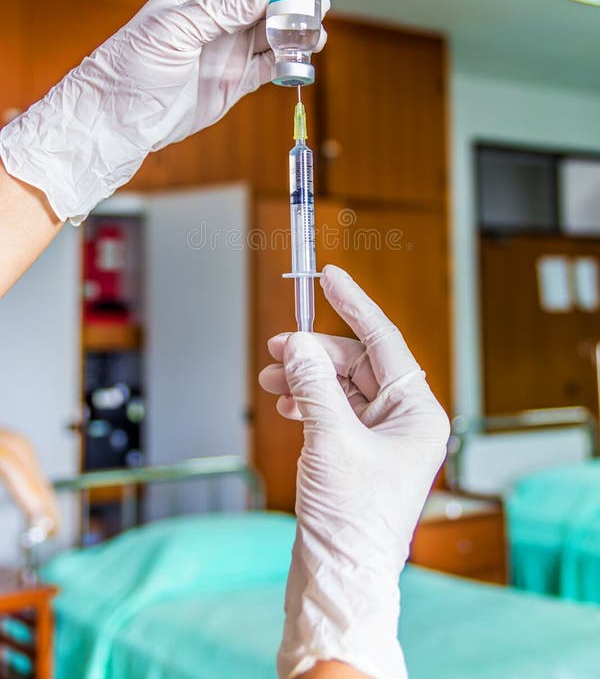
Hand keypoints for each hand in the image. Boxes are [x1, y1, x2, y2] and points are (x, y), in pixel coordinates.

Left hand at [0, 0, 339, 224]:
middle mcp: (218, 18)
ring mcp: (228, 49)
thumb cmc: (132, 69)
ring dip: (298, 30)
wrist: (120, 121)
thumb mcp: (176, 31)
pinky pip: (271, 66)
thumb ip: (223, 8)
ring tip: (317, 31)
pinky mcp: (235, 80)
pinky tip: (305, 56)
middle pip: (269, 0)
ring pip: (275, 32)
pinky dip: (290, 61)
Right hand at [259, 265, 449, 678]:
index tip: (330, 276)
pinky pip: (334, 412)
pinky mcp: (359, 457)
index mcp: (417, 413)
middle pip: (358, 364)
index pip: (384, 341)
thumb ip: (313, 384)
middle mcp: (405, 423)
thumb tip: (298, 345)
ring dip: (307, 379)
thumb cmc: (350, 520)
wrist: (340, 581)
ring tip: (271, 379)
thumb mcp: (329, 439)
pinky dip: (309, 403)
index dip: (355, 305)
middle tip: (278, 348)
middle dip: (316, 353)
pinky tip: (287, 404)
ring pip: (342, 388)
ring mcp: (382, 441)